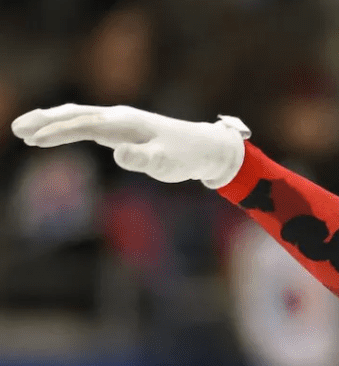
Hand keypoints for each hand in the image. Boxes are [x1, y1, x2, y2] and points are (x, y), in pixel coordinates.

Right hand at [10, 104, 250, 188]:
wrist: (205, 148)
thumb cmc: (185, 156)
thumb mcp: (166, 162)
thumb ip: (143, 159)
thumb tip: (117, 153)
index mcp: (125, 123)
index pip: (84, 125)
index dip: (58, 132)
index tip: (35, 139)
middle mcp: (119, 117)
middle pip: (74, 114)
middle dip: (44, 121)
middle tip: (16, 128)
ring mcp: (118, 122)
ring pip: (77, 117)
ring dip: (50, 122)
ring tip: (23, 131)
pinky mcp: (121, 130)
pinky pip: (86, 125)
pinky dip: (66, 128)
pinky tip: (52, 134)